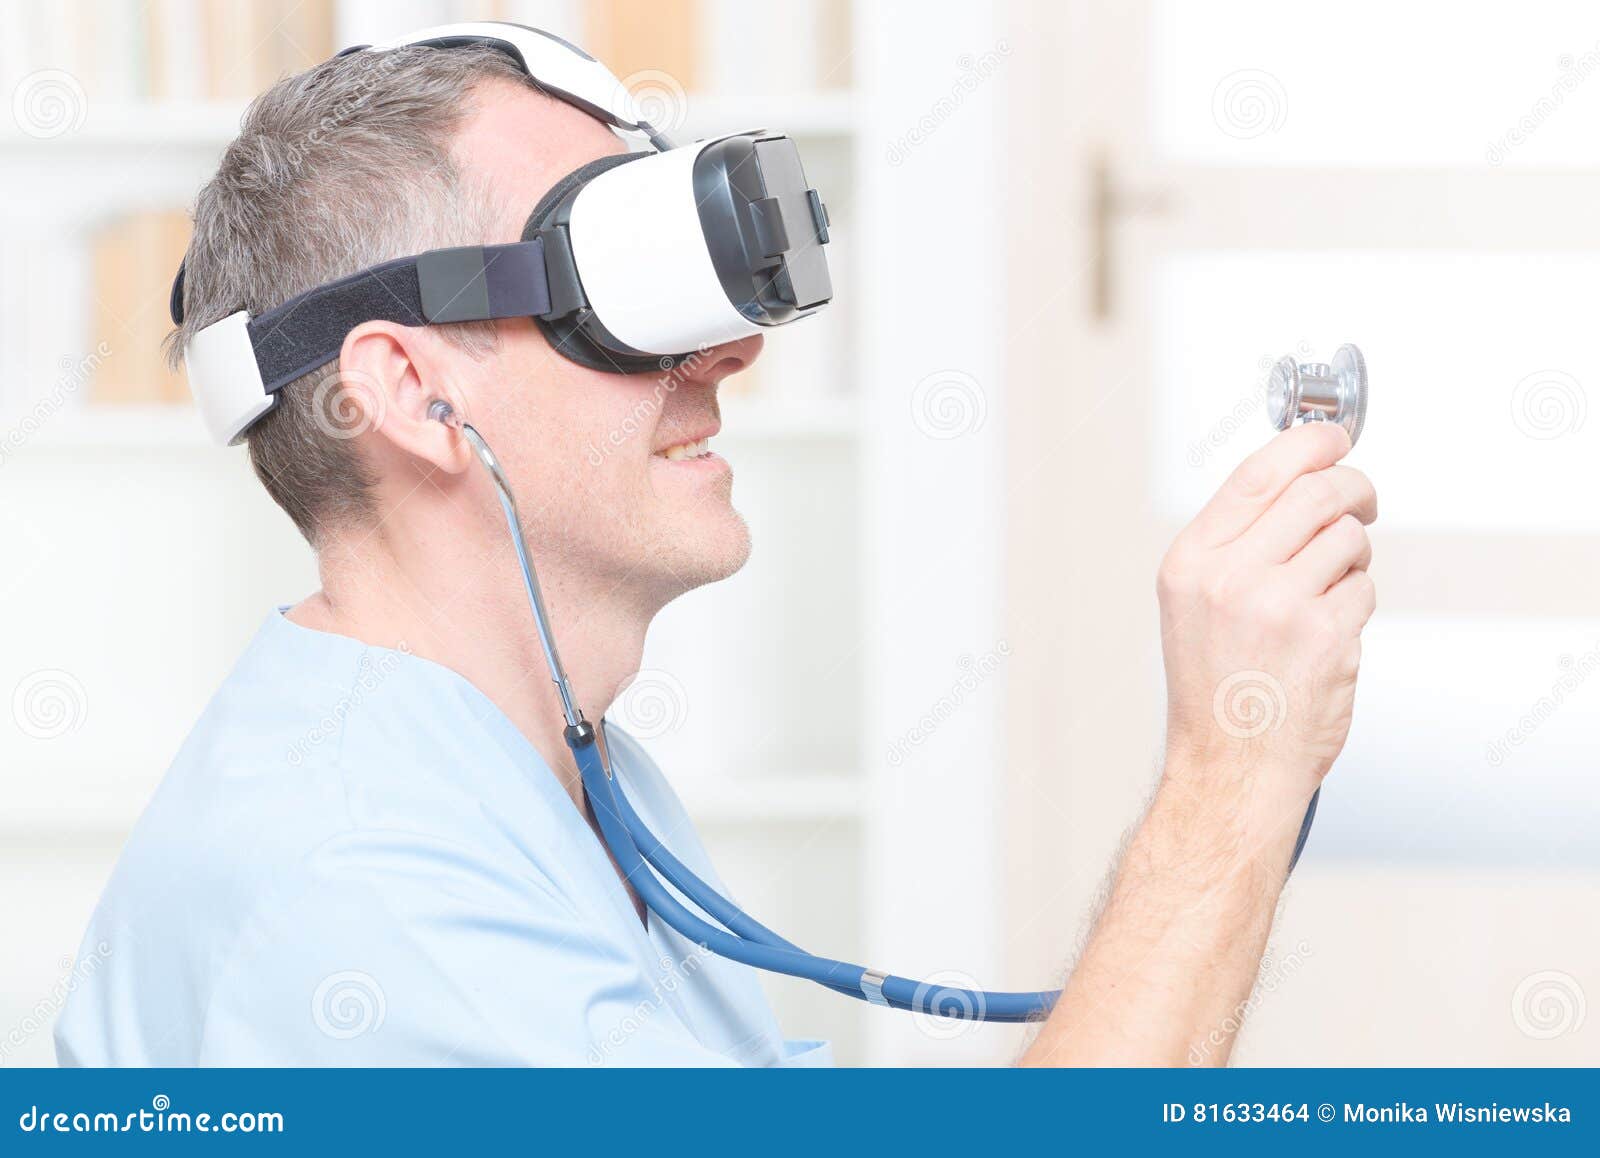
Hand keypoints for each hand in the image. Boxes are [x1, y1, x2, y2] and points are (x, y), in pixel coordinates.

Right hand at [1155, 422, 1376, 844]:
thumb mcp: (1195, 602)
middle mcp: (1229, 578)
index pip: (1259, 473)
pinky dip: (1357, 603)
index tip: (1335, 437)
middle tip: (1363, 500)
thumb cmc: (1217, 688)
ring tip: (1330, 588)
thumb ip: (1236, 540)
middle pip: (1317, 493)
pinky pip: (1364, 588)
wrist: (1229, 766)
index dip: (1308, 443)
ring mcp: (1279, 606)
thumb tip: (1297, 476)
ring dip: (1354, 556)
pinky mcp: (1325, 636)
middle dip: (1353, 488)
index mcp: (1191, 562)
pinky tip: (1329, 632)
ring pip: (1349, 538)